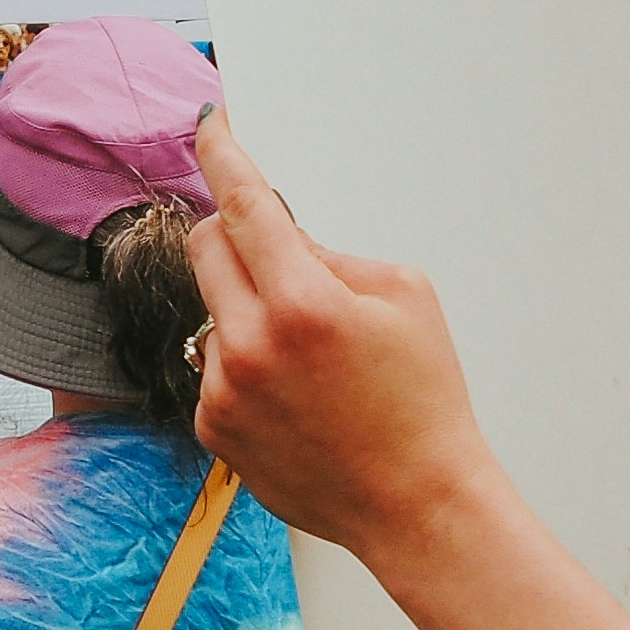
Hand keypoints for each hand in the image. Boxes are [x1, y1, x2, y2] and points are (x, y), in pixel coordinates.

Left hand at [179, 111, 500, 561]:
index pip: (243, 204)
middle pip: (205, 247)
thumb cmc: (424, 399)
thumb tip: (279, 237)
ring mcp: (224, 390)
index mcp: (303, 302)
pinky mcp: (214, 427)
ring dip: (248, 309)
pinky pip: (214, 364)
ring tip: (311, 358)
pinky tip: (297, 397)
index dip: (222, 154)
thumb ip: (332, 253)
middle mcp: (250, 344)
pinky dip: (246, 361)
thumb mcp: (405, 296)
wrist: (416, 503)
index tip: (210, 127)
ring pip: (213, 309)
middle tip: (282, 258)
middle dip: (236, 235)